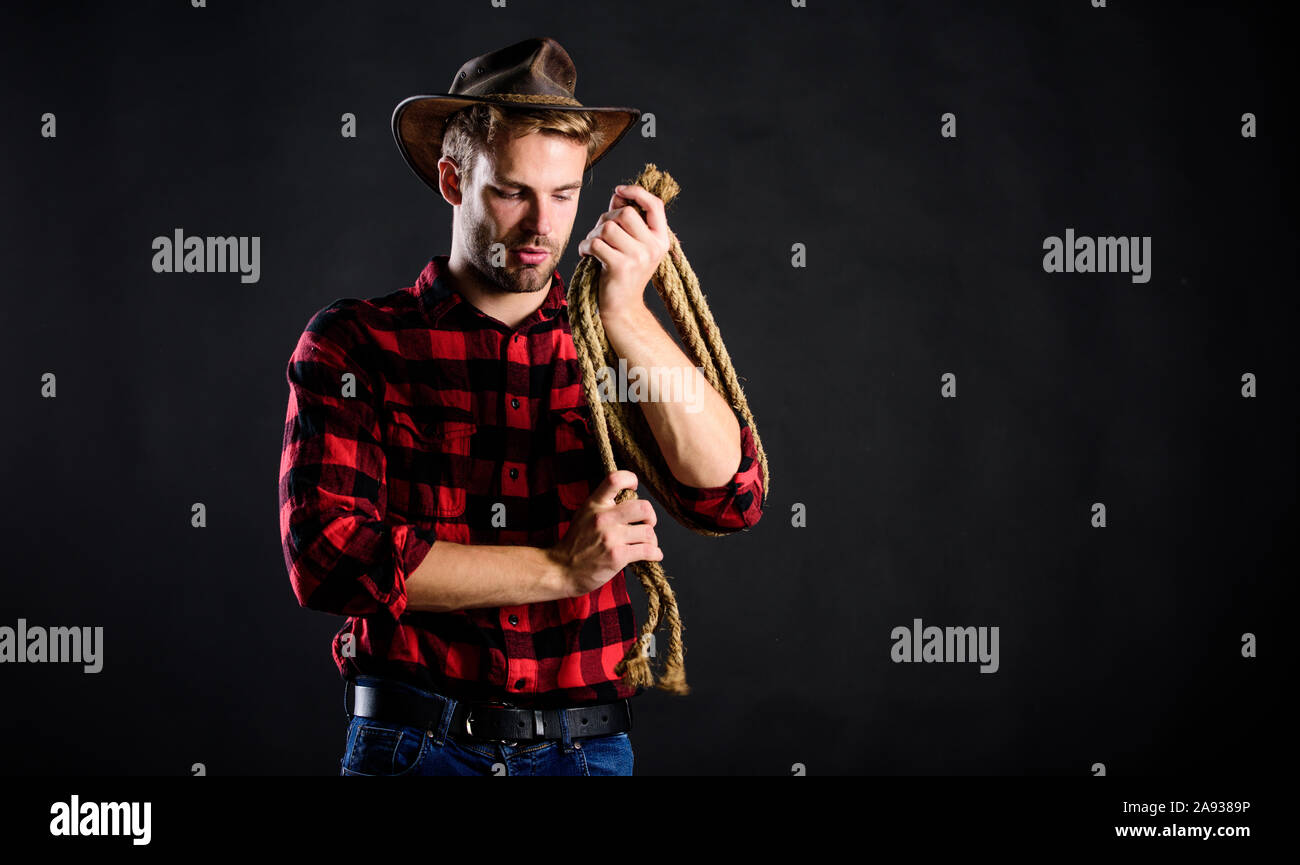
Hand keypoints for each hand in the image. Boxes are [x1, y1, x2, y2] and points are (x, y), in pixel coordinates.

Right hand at [549, 470, 661, 596]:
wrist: (561, 570)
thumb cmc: (576, 543)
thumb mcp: (584, 515)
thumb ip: (603, 505)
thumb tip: (631, 499)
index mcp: (594, 504)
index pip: (615, 479)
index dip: (630, 479)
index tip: (634, 488)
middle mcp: (603, 518)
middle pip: (643, 507)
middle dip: (651, 517)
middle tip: (647, 524)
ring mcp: (610, 537)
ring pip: (648, 532)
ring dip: (652, 540)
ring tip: (647, 544)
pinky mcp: (617, 556)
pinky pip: (647, 551)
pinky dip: (655, 554)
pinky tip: (653, 555)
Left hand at [576, 184, 670, 316]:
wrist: (622, 308)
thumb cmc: (623, 272)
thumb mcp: (632, 245)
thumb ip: (626, 219)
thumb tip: (619, 193)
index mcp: (661, 239)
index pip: (655, 205)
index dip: (637, 192)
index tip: (618, 190)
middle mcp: (654, 247)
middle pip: (625, 212)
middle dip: (606, 218)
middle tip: (599, 234)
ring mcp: (639, 257)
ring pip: (608, 227)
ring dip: (593, 234)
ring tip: (592, 246)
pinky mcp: (621, 267)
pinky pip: (596, 244)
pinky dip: (585, 247)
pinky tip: (586, 255)